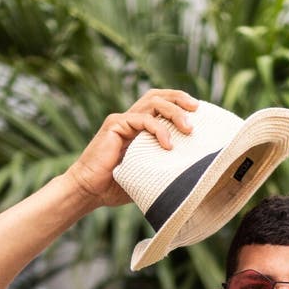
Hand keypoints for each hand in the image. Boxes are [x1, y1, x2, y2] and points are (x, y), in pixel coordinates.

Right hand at [65, 88, 198, 208]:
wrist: (90, 191)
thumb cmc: (115, 187)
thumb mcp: (146, 176)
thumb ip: (162, 168)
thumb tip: (190, 177)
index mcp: (138, 129)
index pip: (160, 106)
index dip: (179, 105)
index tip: (198, 113)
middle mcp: (131, 120)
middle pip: (158, 97)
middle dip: (179, 98)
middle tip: (197, 108)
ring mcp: (122, 120)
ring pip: (153, 104)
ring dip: (174, 112)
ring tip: (189, 128)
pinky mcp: (115, 125)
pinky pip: (142, 120)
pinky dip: (158, 130)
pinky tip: (168, 144)